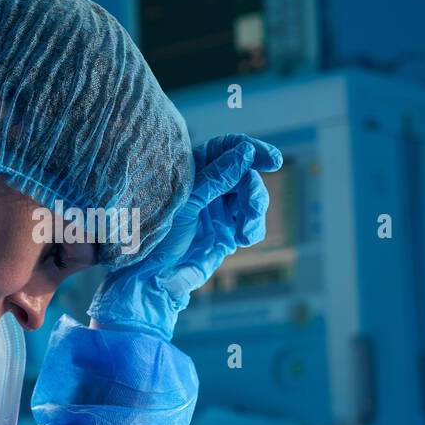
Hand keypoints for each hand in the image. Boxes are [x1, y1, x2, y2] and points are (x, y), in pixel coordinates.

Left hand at [88, 134, 281, 339]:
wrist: (153, 277)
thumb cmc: (157, 236)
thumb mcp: (185, 203)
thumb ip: (215, 178)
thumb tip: (245, 153)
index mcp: (193, 170)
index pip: (227, 147)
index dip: (252, 149)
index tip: (272, 161)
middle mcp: (209, 186)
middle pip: (245, 175)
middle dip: (253, 192)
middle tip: (252, 210)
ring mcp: (219, 209)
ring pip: (252, 199)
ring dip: (255, 213)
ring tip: (246, 234)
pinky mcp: (227, 231)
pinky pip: (251, 223)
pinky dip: (253, 229)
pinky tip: (244, 239)